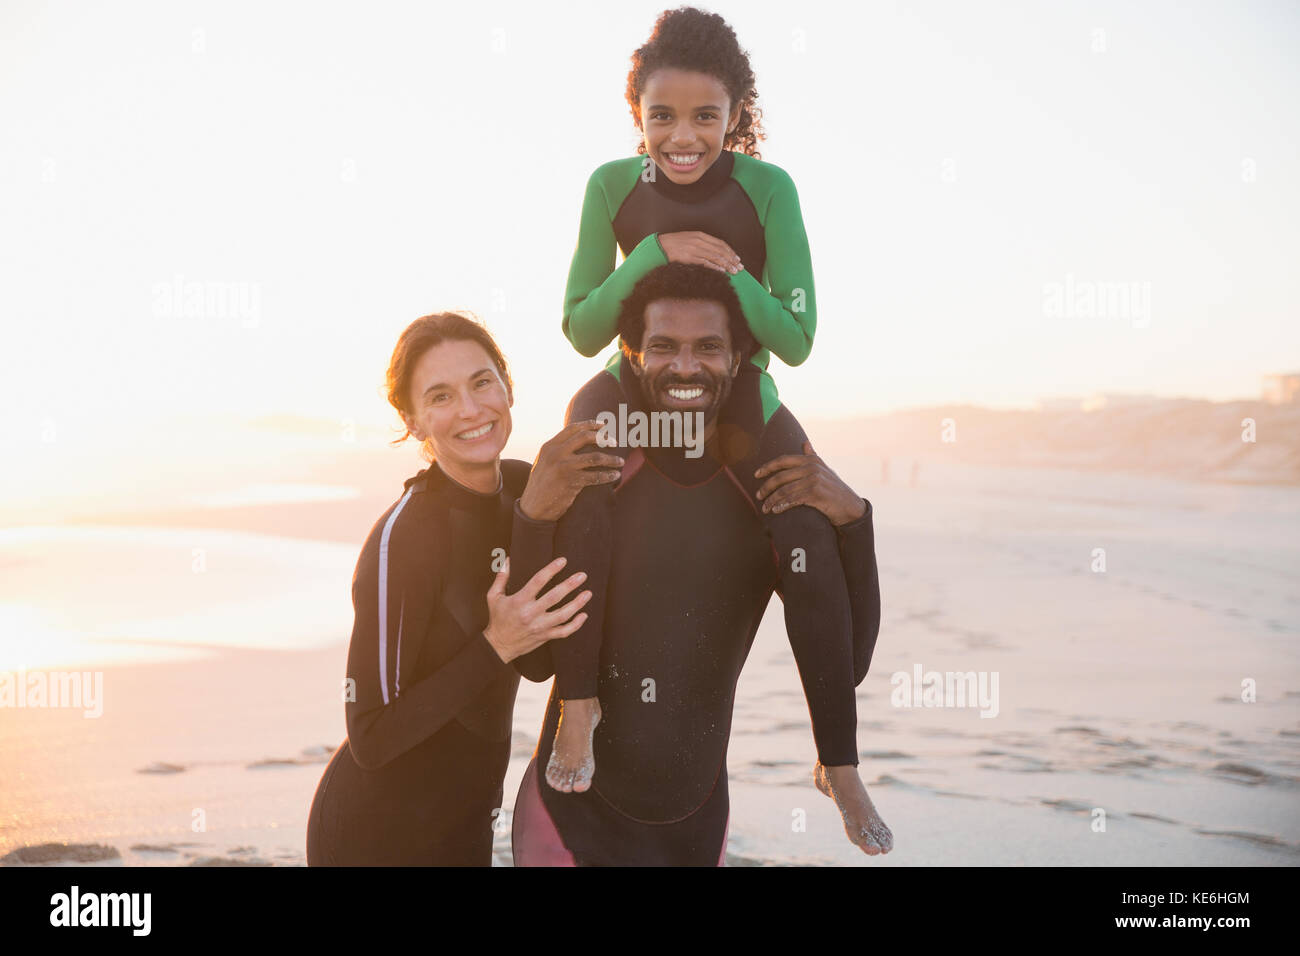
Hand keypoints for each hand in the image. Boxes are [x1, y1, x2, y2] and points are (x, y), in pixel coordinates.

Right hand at [483, 556, 590, 662]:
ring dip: (577, 603)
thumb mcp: (493, 596)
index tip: (563, 561)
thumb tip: (508, 559)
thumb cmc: (497, 619)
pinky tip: (584, 615)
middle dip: (570, 585)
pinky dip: (576, 624)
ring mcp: (540, 626)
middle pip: (554, 597)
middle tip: (582, 575)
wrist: (498, 646)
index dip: (551, 569)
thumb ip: (501, 577)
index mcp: (519, 601)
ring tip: (588, 593)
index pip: (538, 581)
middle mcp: (531, 613)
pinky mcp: (545, 636)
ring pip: (563, 615)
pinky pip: (564, 631)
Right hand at [519, 420, 623, 522]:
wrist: (533, 508)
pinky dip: (608, 476)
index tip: (603, 426)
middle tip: (614, 442)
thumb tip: (578, 440)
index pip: (572, 429)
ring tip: (621, 461)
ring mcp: (563, 467)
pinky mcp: (571, 482)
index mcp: (549, 446)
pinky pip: (595, 476)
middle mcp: (556, 454)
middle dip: (603, 438)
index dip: (590, 425)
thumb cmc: (541, 485)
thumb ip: (557, 450)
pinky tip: (615, 476)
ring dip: (611, 459)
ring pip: (595, 457)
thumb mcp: (544, 462)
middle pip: (585, 437)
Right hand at [658, 231, 742, 273]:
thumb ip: (701, 244)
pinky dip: (715, 267)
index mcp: (700, 235)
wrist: (658, 246)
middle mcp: (699, 240)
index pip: (720, 243)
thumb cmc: (673, 244)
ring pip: (715, 257)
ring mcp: (694, 248)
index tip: (737, 259)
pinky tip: (722, 271)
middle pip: (720, 250)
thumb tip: (713, 252)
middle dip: (732, 260)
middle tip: (740, 268)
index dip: (730, 252)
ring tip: (734, 272)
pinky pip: (705, 262)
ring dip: (726, 265)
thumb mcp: (689, 239)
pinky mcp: (688, 257)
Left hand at [753, 441, 867, 525]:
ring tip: (765, 508)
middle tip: (758, 496)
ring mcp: (814, 480)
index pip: (783, 460)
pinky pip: (792, 500)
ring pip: (784, 490)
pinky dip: (782, 506)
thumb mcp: (824, 470)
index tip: (756, 474)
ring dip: (772, 500)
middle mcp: (812, 467)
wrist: (850, 507)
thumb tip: (805, 442)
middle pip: (780, 477)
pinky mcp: (815, 493)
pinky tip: (776, 510)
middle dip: (766, 487)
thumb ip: (813, 457)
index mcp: (811, 460)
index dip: (767, 467)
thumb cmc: (834, 489)